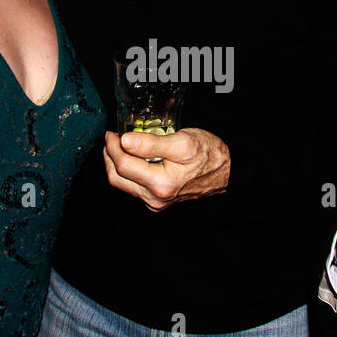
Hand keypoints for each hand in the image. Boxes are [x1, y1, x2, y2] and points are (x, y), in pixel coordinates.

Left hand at [103, 126, 229, 211]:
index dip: (113, 147)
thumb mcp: (182, 142)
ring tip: (118, 147)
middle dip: (109, 156)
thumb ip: (151, 143)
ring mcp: (156, 203)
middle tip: (111, 139)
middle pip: (117, 179)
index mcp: (161, 184)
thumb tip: (124, 141)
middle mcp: (156, 199)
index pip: (123, 165)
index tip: (112, 133)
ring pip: (123, 185)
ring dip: (116, 165)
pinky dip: (128, 173)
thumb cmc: (208, 155)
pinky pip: (134, 188)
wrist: (227, 173)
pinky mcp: (158, 202)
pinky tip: (132, 159)